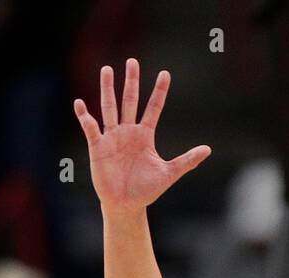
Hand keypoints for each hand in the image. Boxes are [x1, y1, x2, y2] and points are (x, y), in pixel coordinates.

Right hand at [73, 60, 210, 212]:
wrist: (126, 205)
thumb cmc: (146, 190)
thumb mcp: (169, 173)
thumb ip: (187, 160)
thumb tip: (208, 149)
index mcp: (145, 135)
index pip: (153, 108)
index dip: (159, 91)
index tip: (165, 73)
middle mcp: (128, 132)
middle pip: (129, 101)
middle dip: (131, 82)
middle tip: (132, 61)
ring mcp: (112, 137)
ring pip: (109, 108)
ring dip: (107, 89)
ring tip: (107, 70)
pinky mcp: (98, 147)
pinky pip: (90, 128)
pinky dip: (84, 116)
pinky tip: (80, 103)